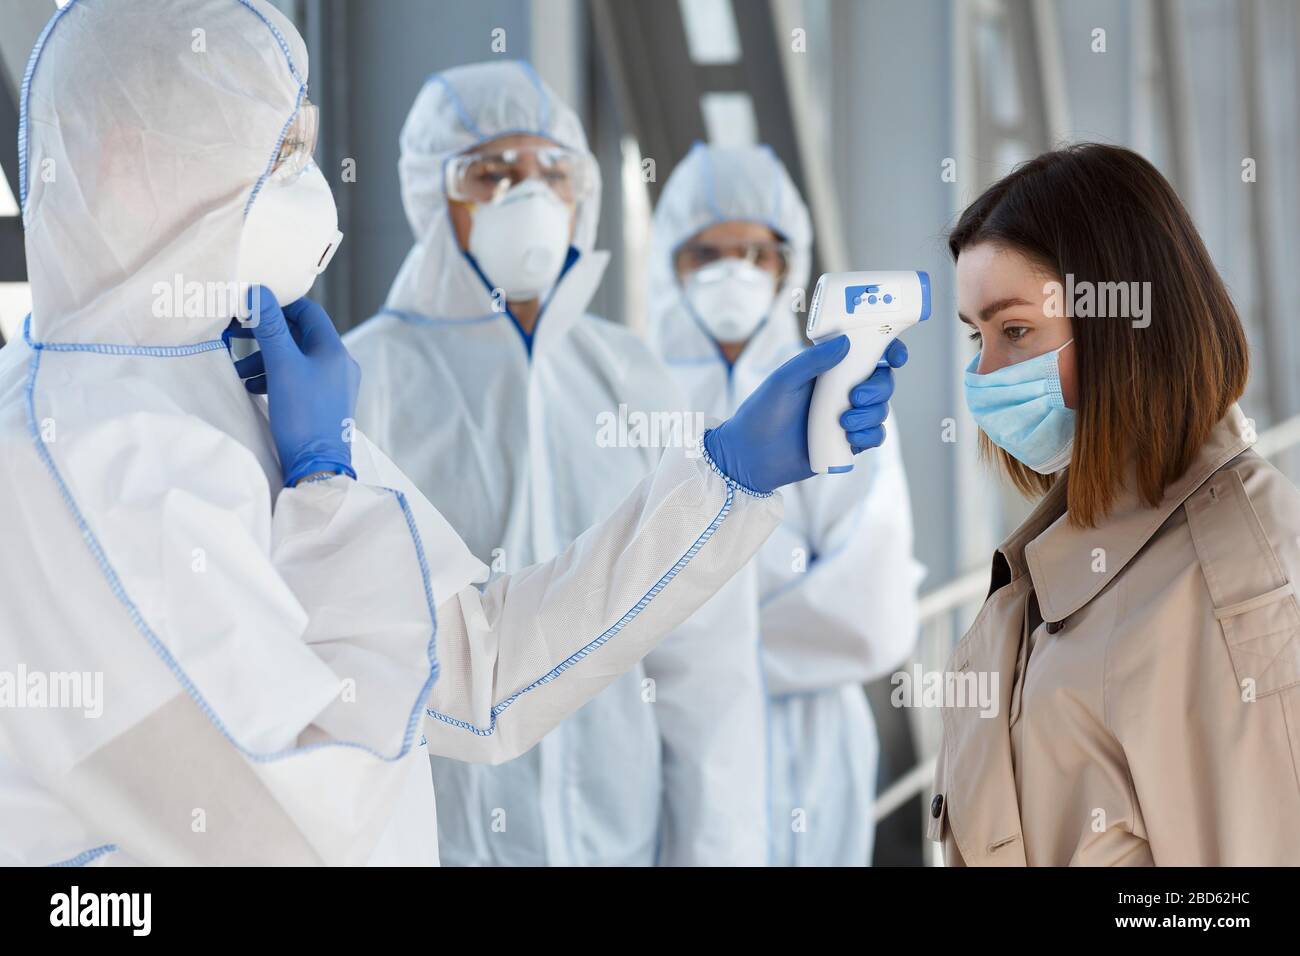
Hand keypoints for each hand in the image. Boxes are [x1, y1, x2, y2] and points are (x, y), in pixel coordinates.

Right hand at [226, 287, 359, 486]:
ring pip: (296, 360)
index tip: (252, 306)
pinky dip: (276, 377)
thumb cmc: (303, 415)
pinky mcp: (325, 404)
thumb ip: (269, 328)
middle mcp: (340, 365)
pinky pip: (299, 380)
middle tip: (236, 334)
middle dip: (267, 335)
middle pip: (300, 336)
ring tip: (240, 370)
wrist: (318, 467)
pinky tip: (254, 387)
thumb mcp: (282, 366)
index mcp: (334, 350)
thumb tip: (258, 293)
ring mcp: (335, 386)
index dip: (280, 305)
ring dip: (266, 359)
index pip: (308, 312)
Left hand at [704, 335, 905, 493]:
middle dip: (879, 389)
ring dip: (872, 415)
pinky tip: (851, 439)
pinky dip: (869, 436)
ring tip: (844, 424)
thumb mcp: (783, 380)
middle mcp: (841, 391)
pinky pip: (874, 436)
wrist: (749, 457)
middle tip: (855, 397)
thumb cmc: (761, 413)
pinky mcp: (846, 443)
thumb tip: (846, 343)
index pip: (867, 355)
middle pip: (882, 382)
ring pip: (881, 410)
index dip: (889, 352)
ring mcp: (846, 417)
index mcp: (828, 370)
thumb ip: (812, 360)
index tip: (895, 356)